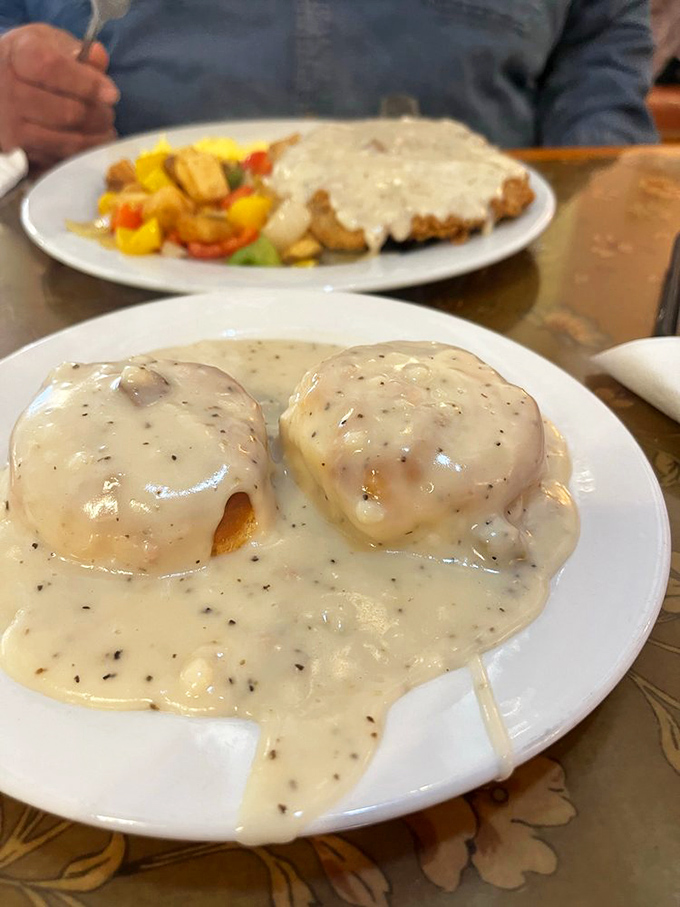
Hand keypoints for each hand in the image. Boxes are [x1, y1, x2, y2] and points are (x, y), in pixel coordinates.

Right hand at [0, 23, 118, 168]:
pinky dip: (80, 154)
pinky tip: (88, 145)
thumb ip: (75, 50)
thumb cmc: (28, 63)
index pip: (53, 69)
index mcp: (18, 56)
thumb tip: (99, 55)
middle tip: (108, 115)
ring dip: (95, 139)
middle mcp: (9, 90)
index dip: (88, 84)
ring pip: (68, 141)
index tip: (111, 95)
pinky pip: (60, 159)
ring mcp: (11, 124)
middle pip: (69, 112)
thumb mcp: (48, 44)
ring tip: (105, 131)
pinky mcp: (18, 152)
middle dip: (99, 116)